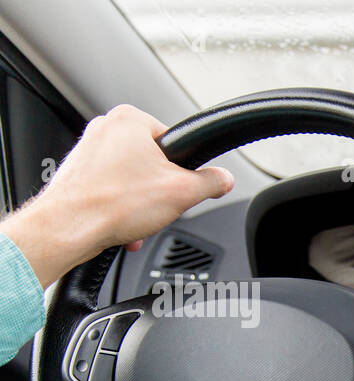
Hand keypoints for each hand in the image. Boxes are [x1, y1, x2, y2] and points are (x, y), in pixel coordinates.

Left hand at [0, 104, 232, 286]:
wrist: (69, 228)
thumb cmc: (113, 204)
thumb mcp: (183, 192)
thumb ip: (211, 182)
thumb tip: (223, 179)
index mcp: (130, 119)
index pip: (176, 142)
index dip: (184, 171)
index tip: (181, 188)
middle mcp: (106, 128)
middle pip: (154, 163)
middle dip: (160, 191)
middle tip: (158, 206)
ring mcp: (88, 150)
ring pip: (133, 179)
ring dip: (141, 204)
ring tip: (137, 219)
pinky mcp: (79, 172)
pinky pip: (113, 189)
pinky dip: (121, 208)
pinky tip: (122, 224)